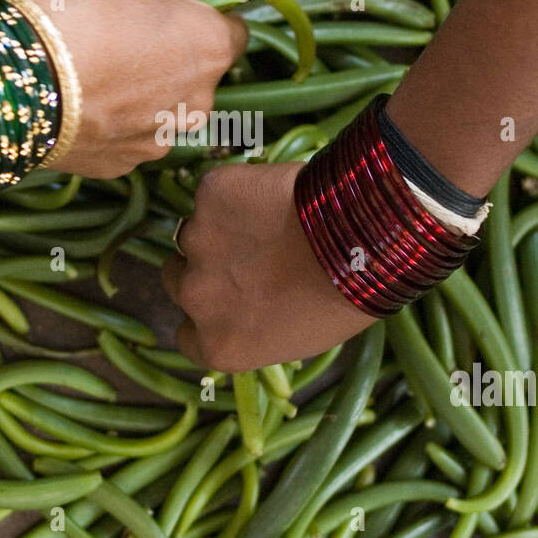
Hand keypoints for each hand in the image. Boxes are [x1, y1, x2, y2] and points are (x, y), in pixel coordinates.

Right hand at [21, 0, 246, 178]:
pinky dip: (114, 124)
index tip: (176, 10)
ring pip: (165, 112)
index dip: (207, 18)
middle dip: (173, 58)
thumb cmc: (79, 14)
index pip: (234, 31)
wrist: (22, 84)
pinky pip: (129, 138)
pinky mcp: (125, 165)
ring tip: (100, 76)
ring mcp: (163, 139)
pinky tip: (82, 106)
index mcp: (211, 44)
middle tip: (128, 38)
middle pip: (199, 75)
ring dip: (145, 96)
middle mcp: (200, 99)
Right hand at [161, 161, 374, 371]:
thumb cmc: (341, 299)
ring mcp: (196, 241)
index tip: (230, 301)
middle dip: (204, 268)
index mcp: (216, 345)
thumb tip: (248, 310)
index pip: (186, 335)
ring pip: (194, 232)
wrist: (360, 240)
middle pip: (177, 279)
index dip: (205, 316)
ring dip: (219, 229)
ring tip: (265, 221)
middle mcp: (195, 298)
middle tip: (246, 255)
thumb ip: (251, 328)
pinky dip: (235, 192)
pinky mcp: (209, 194)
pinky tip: (270, 195)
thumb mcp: (293, 339)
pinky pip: (214, 192)